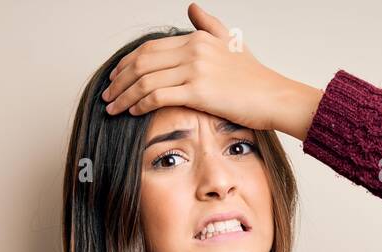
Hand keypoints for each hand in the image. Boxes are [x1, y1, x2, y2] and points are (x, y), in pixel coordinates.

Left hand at [100, 3, 319, 140]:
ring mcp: (196, 69)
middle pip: (143, 62)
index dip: (128, 63)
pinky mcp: (199, 91)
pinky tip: (132, 112)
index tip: (115, 76)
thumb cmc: (253, 77)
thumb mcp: (230, 42)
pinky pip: (158, 96)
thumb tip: (192, 7)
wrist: (274, 97)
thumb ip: (208, 25)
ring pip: (146, 80)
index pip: (150, 48)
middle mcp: (194, 49)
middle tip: (106, 94)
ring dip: (124, 95)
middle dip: (119, 79)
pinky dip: (140, 103)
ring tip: (112, 108)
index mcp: (197, 38)